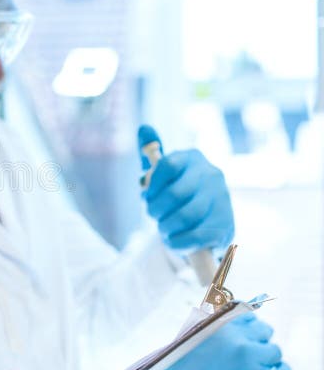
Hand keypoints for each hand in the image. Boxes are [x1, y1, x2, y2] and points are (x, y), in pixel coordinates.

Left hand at [137, 125, 233, 251]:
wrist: (203, 224)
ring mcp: (222, 200)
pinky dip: (178, 241)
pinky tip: (173, 240)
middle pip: (176, 194)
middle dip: (156, 209)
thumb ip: (150, 151)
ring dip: (166, 226)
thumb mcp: (160, 173)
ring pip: (186, 216)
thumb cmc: (175, 194)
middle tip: (152, 215)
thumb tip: (143, 128)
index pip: (168, 165)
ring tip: (163, 228)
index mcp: (193, 158)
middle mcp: (212, 175)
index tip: (146, 195)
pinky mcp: (226, 225)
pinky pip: (197, 236)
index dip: (152, 184)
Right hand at [141, 313, 290, 369]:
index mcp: (215, 322)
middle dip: (257, 342)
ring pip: (274, 351)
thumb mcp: (185, 341)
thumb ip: (209, 332)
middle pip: (263, 330)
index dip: (245, 327)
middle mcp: (235, 335)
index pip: (245, 312)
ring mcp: (251, 357)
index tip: (243, 337)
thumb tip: (228, 333)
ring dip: (265, 360)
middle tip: (248, 358)